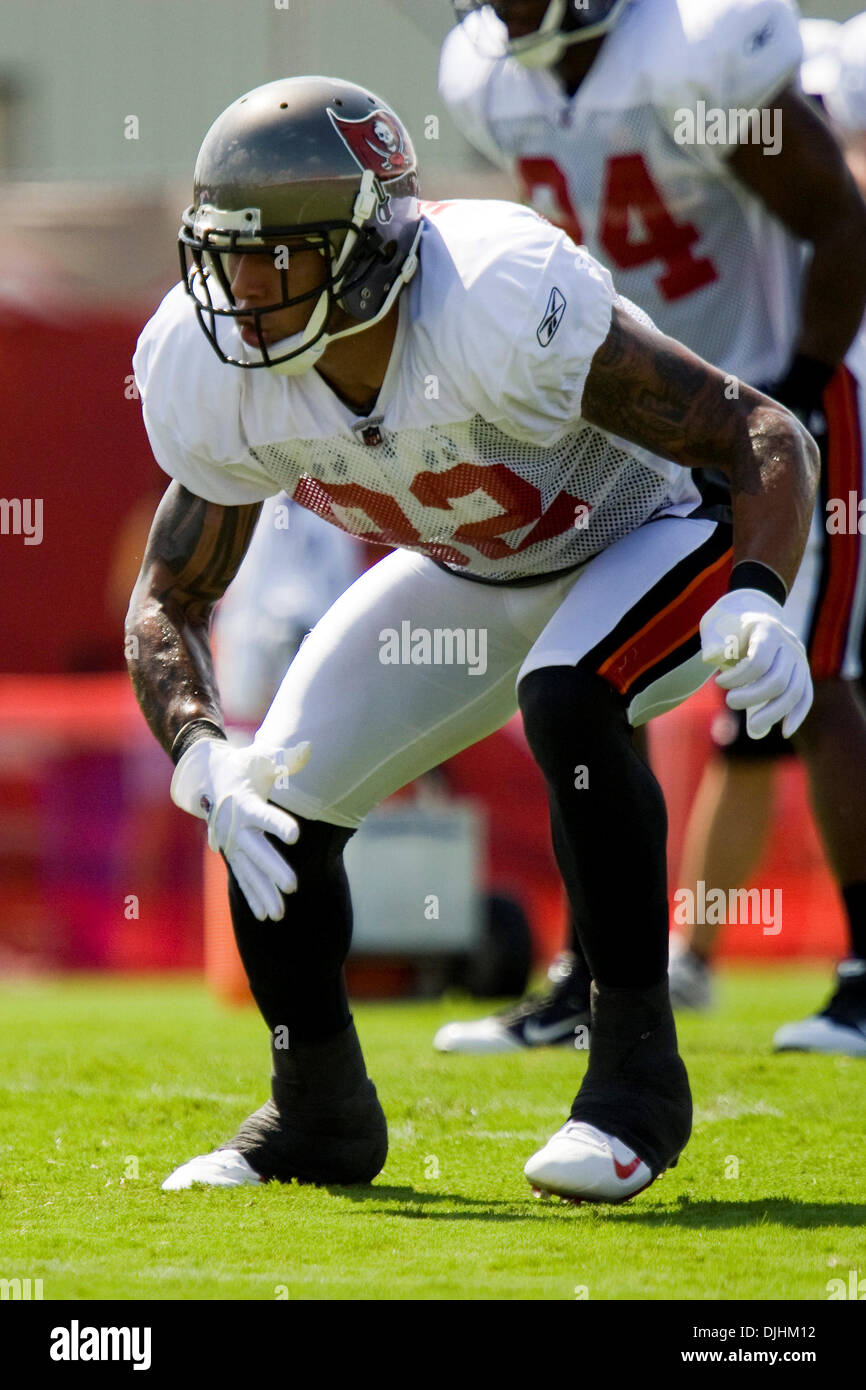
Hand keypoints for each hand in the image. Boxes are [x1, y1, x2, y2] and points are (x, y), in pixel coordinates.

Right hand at [170, 736, 311, 920]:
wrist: (209, 776)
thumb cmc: (244, 766)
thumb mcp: (261, 757)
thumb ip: (285, 758)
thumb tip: (308, 747)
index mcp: (245, 802)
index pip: (264, 815)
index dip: (279, 824)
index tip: (296, 835)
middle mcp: (236, 827)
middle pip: (257, 851)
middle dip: (273, 870)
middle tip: (293, 886)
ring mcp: (232, 844)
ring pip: (249, 872)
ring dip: (263, 893)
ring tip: (280, 914)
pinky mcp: (231, 855)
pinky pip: (242, 879)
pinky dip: (253, 897)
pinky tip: (266, 917)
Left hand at [700, 590, 812, 739]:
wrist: (754, 610)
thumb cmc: (729, 623)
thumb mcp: (717, 626)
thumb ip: (714, 643)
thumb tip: (712, 659)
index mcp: (767, 629)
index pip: (758, 661)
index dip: (737, 677)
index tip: (719, 682)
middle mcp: (790, 644)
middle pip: (778, 680)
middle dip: (753, 698)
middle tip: (730, 703)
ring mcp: (800, 658)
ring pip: (794, 691)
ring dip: (773, 713)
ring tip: (753, 729)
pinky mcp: (802, 671)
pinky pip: (806, 695)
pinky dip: (797, 714)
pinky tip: (784, 731)